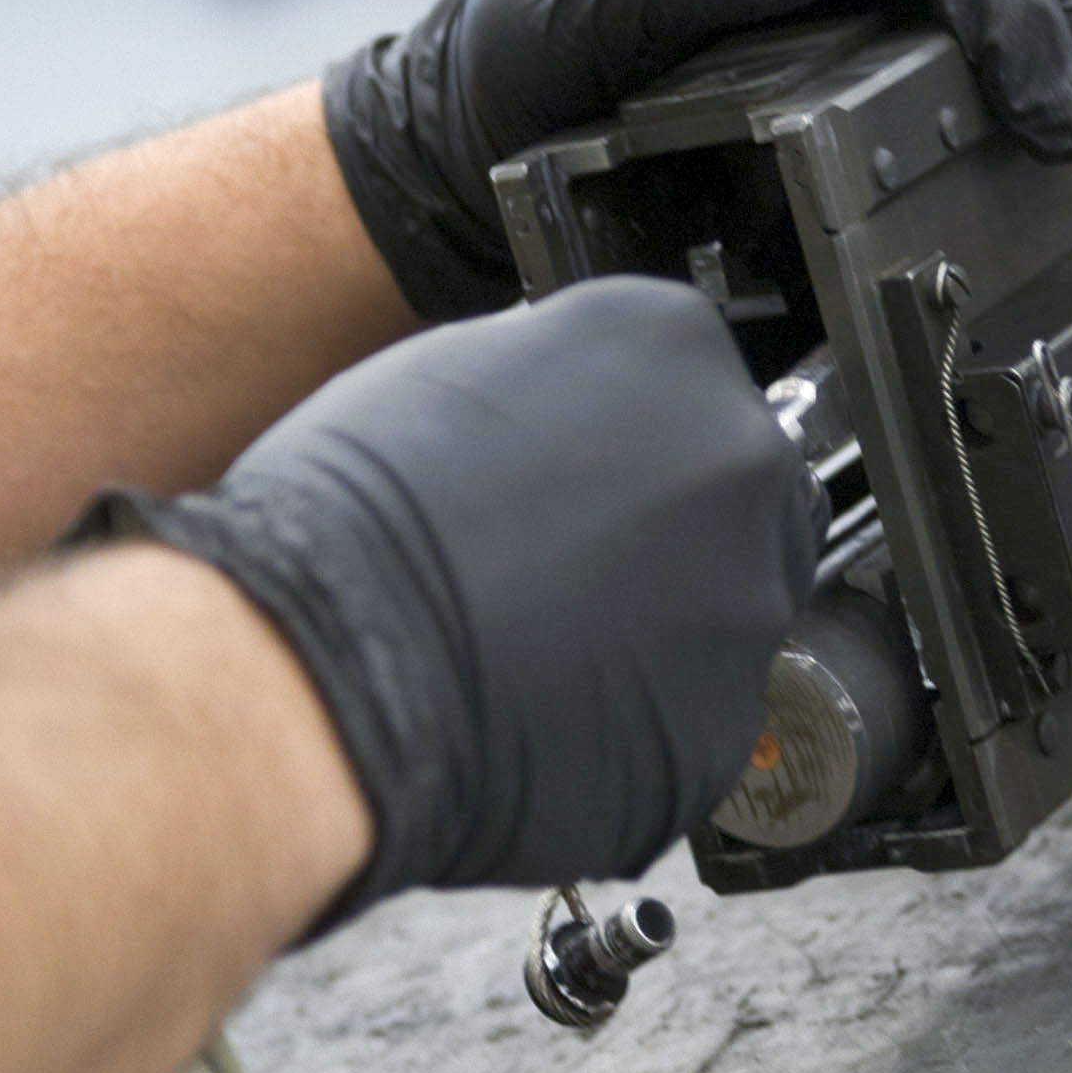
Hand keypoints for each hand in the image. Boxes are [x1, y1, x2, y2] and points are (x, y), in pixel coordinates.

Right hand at [81, 281, 822, 907]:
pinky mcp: (724, 724)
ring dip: (656, 632)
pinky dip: (637, 727)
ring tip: (538, 651)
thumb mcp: (450, 374)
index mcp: (673, 345)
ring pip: (722, 613)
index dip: (626, 443)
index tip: (588, 478)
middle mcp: (738, 461)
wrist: (326, 673)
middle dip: (666, 535)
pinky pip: (691, 720)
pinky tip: (547, 718)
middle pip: (733, 495)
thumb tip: (569, 416)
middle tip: (564, 571)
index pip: (689, 384)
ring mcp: (745, 599)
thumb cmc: (351, 523)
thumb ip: (553, 385)